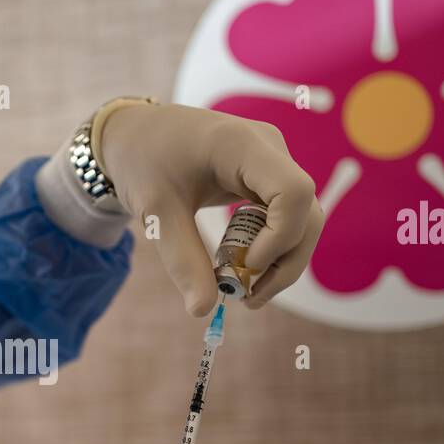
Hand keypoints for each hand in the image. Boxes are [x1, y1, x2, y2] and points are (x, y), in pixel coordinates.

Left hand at [98, 102, 325, 313]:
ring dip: (282, 261)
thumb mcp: (156, 212)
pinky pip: (286, 218)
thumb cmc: (143, 162)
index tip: (244, 265)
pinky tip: (242, 271)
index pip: (294, 192)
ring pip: (303, 220)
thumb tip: (202, 310)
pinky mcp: (266, 178)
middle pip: (307, 213)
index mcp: (242, 145)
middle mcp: (269, 149)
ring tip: (246, 294)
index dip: (280, 237)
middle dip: (285, 262)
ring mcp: (272, 162)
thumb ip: (182, 259)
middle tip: (249, 299)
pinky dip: (271, 248)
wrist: (135, 134)